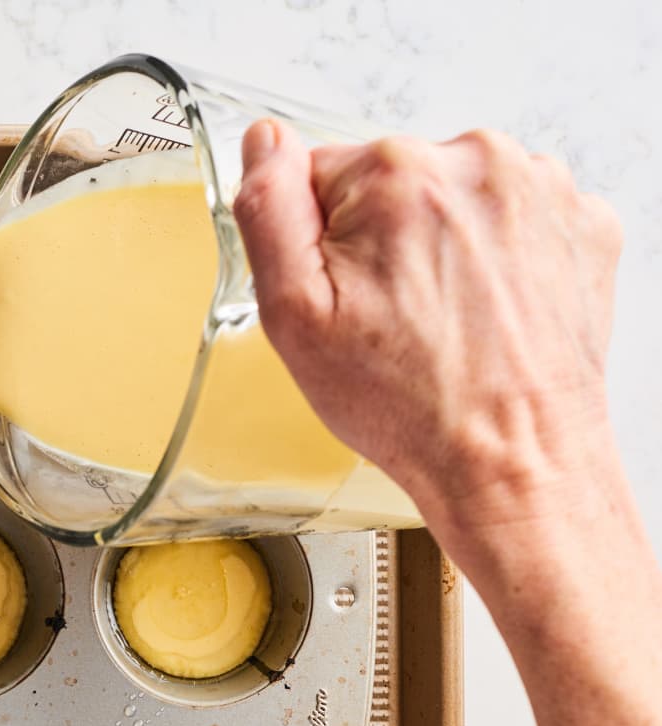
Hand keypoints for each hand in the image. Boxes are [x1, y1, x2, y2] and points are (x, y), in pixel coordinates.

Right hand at [231, 120, 622, 537]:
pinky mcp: (583, 222)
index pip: (322, 176)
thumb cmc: (407, 401)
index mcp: (396, 174)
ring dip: (442, 247)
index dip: (320, 245)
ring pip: (454, 199)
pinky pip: (515, 219)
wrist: (511, 459)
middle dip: (383, 241)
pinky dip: (499, 259)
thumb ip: (268, 211)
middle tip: (392, 318)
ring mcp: (541, 190)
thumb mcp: (294, 315)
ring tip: (443, 320)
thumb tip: (266, 143)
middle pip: (392, 183)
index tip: (346, 296)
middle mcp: (477, 162)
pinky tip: (487, 312)